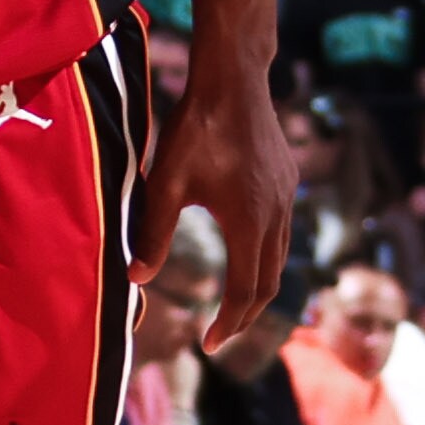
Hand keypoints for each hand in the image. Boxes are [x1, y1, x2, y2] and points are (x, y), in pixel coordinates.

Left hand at [130, 56, 296, 348]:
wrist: (234, 78)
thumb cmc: (195, 127)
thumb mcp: (165, 183)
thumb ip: (152, 232)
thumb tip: (137, 279)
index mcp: (248, 222)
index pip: (245, 291)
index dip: (227, 323)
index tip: (209, 345)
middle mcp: (277, 215)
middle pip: (269, 283)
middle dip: (246, 315)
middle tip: (222, 335)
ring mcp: (287, 197)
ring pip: (280, 259)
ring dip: (259, 287)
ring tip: (235, 305)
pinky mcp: (287, 181)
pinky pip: (283, 232)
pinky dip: (266, 256)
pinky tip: (246, 255)